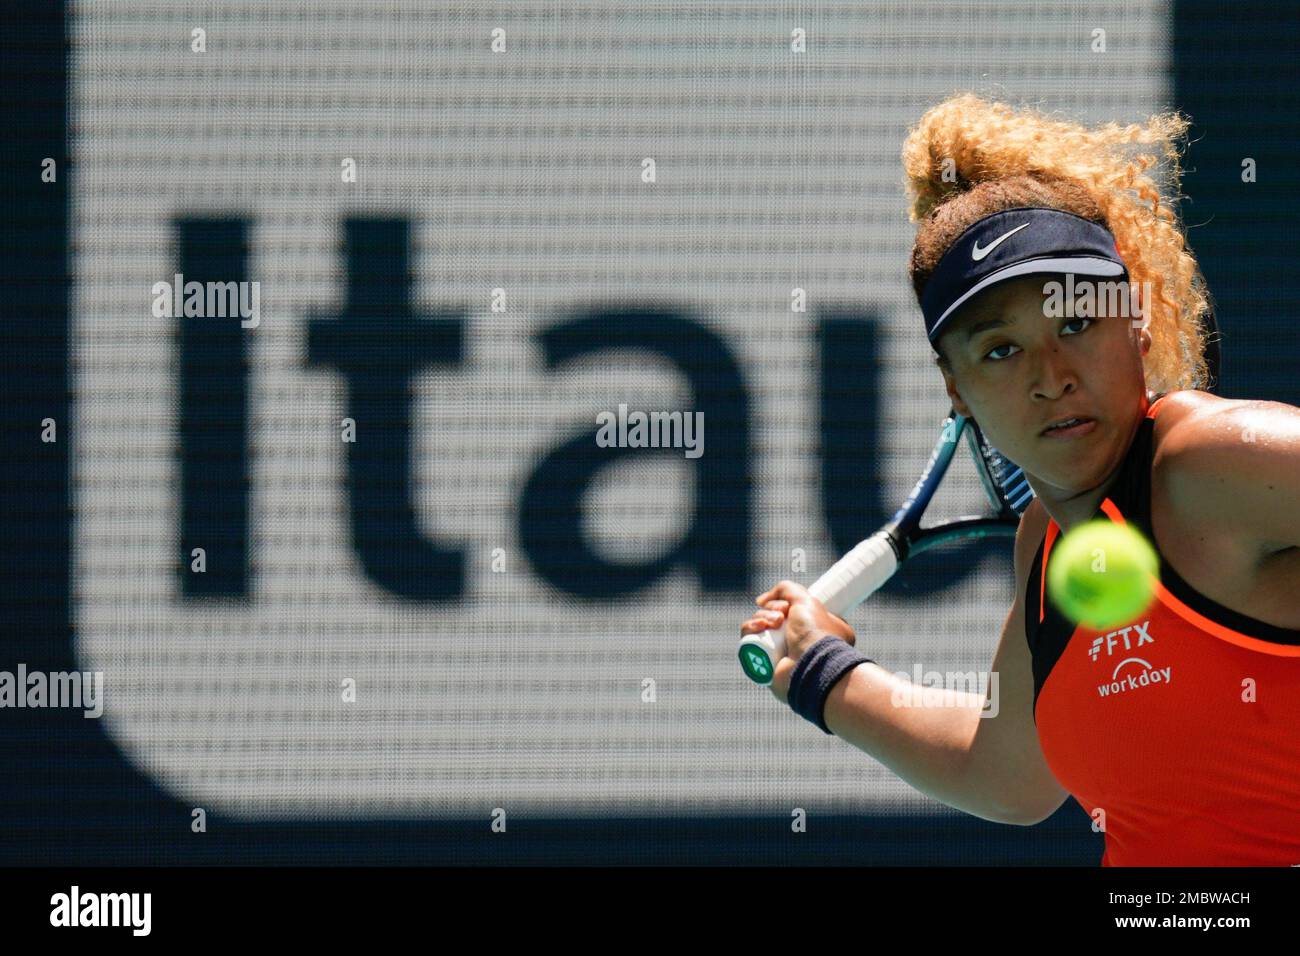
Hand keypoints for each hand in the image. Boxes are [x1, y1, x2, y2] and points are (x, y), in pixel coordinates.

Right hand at [740, 580, 855, 703]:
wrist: (812, 664)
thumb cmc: (816, 634)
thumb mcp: (807, 601)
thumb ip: (787, 589)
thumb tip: (762, 599)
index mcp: (808, 629)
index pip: (785, 611)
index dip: (781, 603)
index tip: (786, 604)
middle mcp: (793, 642)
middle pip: (769, 615)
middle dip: (771, 610)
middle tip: (782, 616)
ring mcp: (777, 653)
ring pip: (757, 626)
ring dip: (762, 618)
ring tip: (773, 624)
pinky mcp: (761, 663)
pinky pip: (747, 640)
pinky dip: (750, 629)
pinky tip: (759, 627)